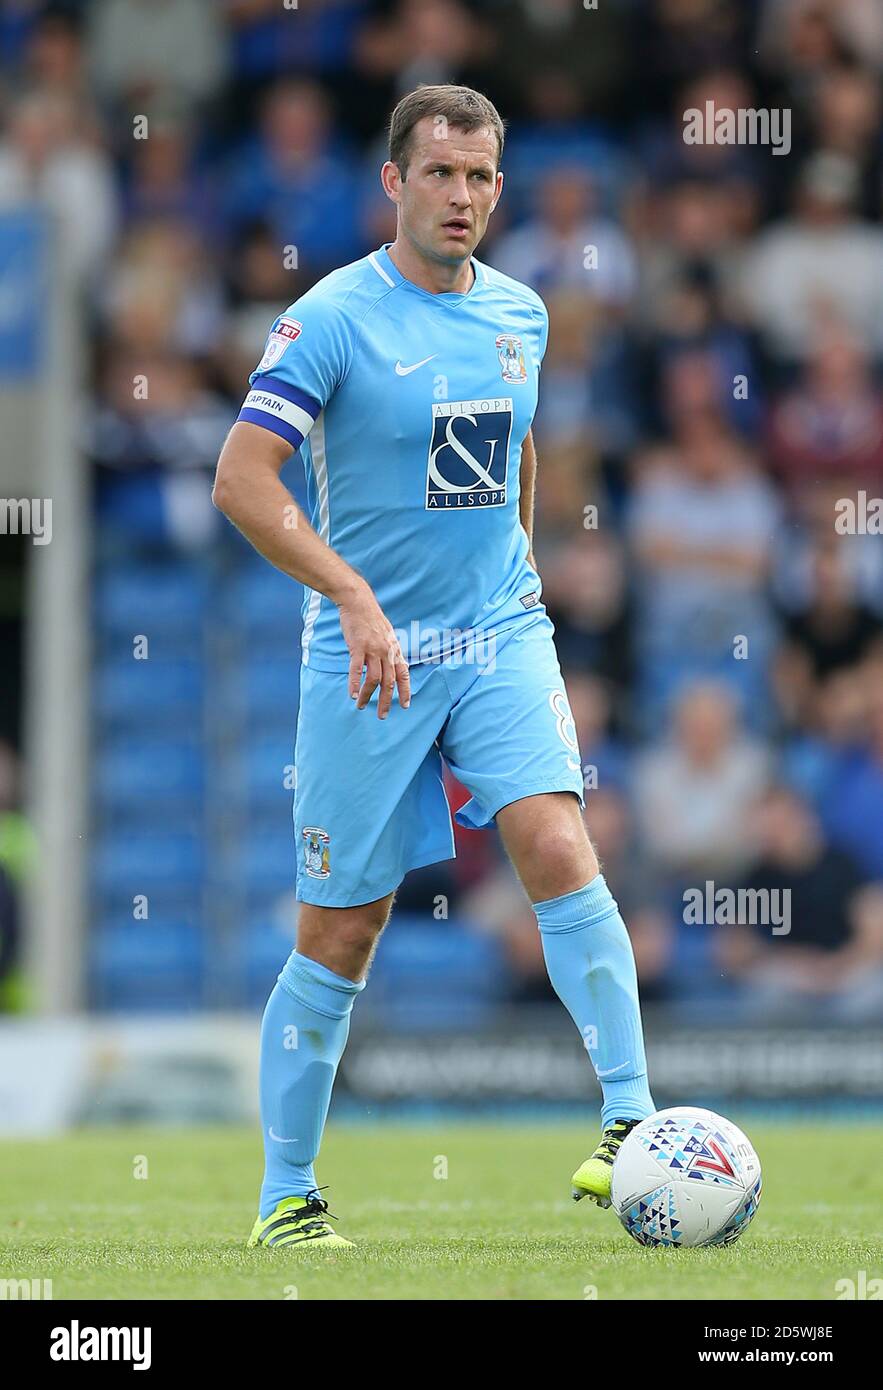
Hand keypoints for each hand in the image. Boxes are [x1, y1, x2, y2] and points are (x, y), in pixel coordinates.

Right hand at [337, 584, 410, 718]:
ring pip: (374, 679)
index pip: (404, 674)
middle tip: (382, 716)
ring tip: (361, 705)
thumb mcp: (387, 635)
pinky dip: (355, 683)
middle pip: (390, 682)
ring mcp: (373, 649)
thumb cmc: (371, 619)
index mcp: (394, 649)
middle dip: (386, 701)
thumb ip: (390, 651)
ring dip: (368, 695)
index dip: (406, 691)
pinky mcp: (358, 647)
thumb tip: (395, 664)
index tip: (405, 706)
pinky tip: (351, 694)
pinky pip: (357, 669)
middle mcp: (387, 651)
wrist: (359, 602)